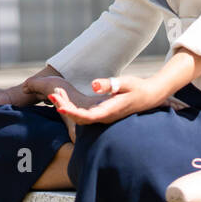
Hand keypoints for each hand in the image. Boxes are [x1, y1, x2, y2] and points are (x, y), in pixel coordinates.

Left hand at [49, 75, 170, 126]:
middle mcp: (104, 118)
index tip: (59, 106)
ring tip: (54, 94)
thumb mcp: (124, 82)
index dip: (71, 113)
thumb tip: (93, 85)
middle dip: (63, 108)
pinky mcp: (102, 114)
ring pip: (79, 117)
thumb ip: (109, 84)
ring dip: (66, 107)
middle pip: (79, 118)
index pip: (86, 116)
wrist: (149, 96)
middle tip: (51, 94)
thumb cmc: (137, 88)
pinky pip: (83, 114)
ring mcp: (102, 117)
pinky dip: (71, 107)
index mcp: (108, 112)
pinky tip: (64, 97)